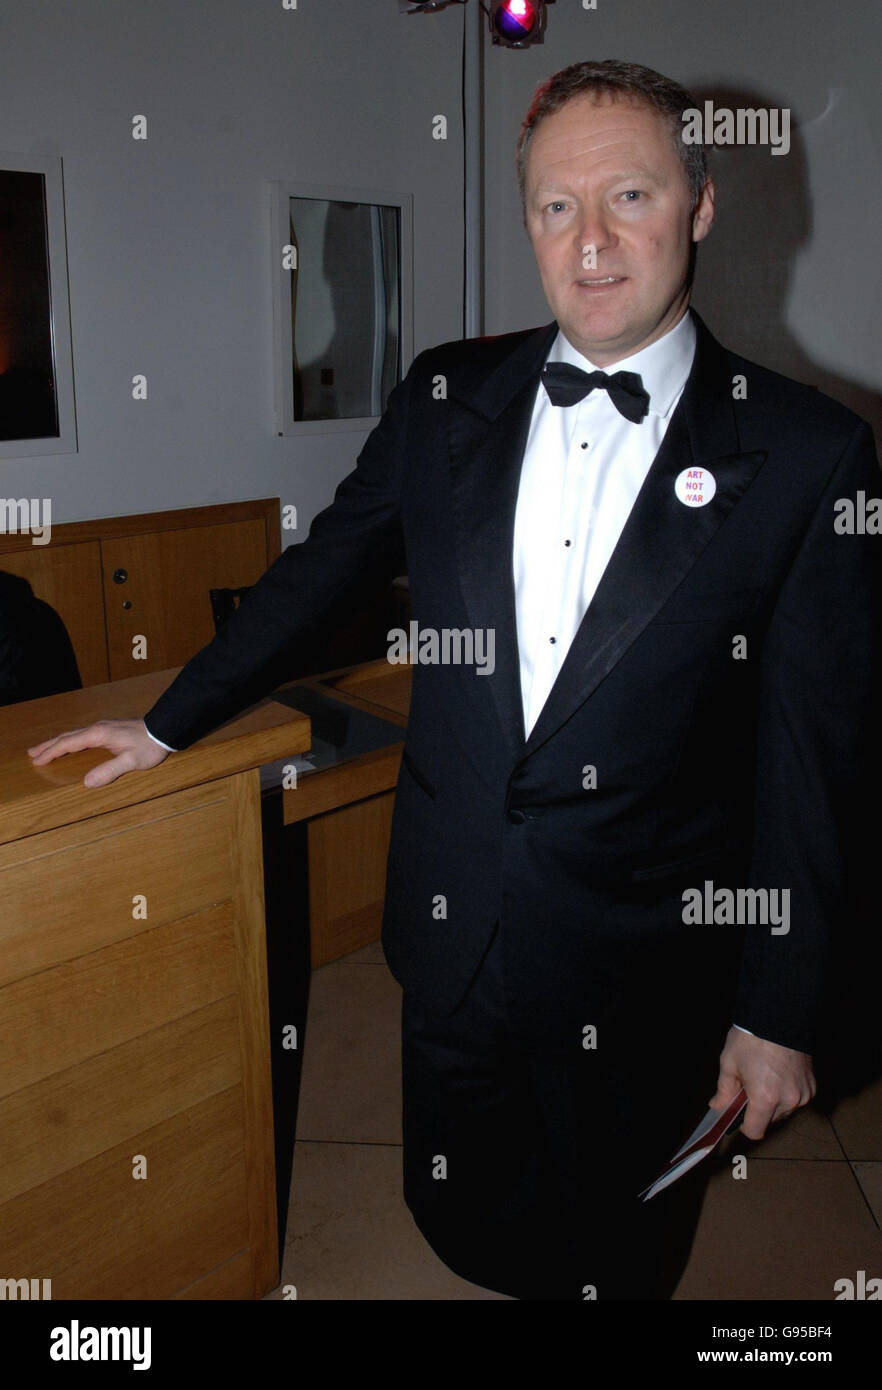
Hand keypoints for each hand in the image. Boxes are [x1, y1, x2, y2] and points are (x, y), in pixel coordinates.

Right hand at [27, 718, 169, 787]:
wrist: (164, 729)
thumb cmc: (149, 746)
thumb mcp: (131, 761)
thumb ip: (110, 771)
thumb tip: (87, 783)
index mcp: (98, 735)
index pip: (68, 743)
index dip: (52, 752)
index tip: (37, 761)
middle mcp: (97, 728)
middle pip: (67, 736)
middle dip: (48, 745)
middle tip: (31, 753)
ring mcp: (103, 727)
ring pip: (74, 734)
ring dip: (58, 742)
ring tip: (44, 749)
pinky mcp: (109, 729)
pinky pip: (82, 735)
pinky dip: (70, 740)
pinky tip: (70, 745)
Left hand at [710, 1026, 815, 1140]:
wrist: (780, 1015)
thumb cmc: (752, 1037)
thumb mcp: (730, 1062)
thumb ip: (724, 1090)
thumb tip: (717, 1106)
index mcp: (765, 1097)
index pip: (755, 1130)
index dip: (744, 1125)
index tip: (739, 1114)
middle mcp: (788, 1100)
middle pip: (769, 1119)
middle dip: (759, 1108)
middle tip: (750, 1085)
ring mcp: (803, 1094)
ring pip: (784, 1110)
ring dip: (774, 1101)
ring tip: (766, 1075)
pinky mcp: (813, 1086)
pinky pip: (796, 1099)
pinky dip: (787, 1092)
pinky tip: (779, 1073)